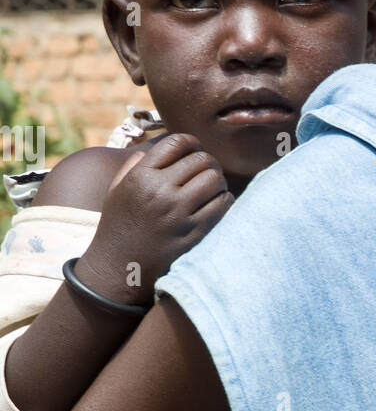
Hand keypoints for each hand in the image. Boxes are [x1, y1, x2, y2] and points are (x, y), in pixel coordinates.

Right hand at [76, 134, 232, 304]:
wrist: (118, 268)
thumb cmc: (118, 226)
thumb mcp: (117, 190)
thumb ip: (136, 164)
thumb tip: (163, 146)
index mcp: (140, 176)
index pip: (177, 142)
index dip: (191, 143)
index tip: (194, 151)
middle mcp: (160, 191)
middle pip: (201, 159)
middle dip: (208, 162)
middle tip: (206, 171)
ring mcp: (179, 213)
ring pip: (215, 179)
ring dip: (218, 180)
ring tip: (212, 188)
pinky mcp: (195, 232)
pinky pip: (223, 204)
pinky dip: (225, 199)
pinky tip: (216, 203)